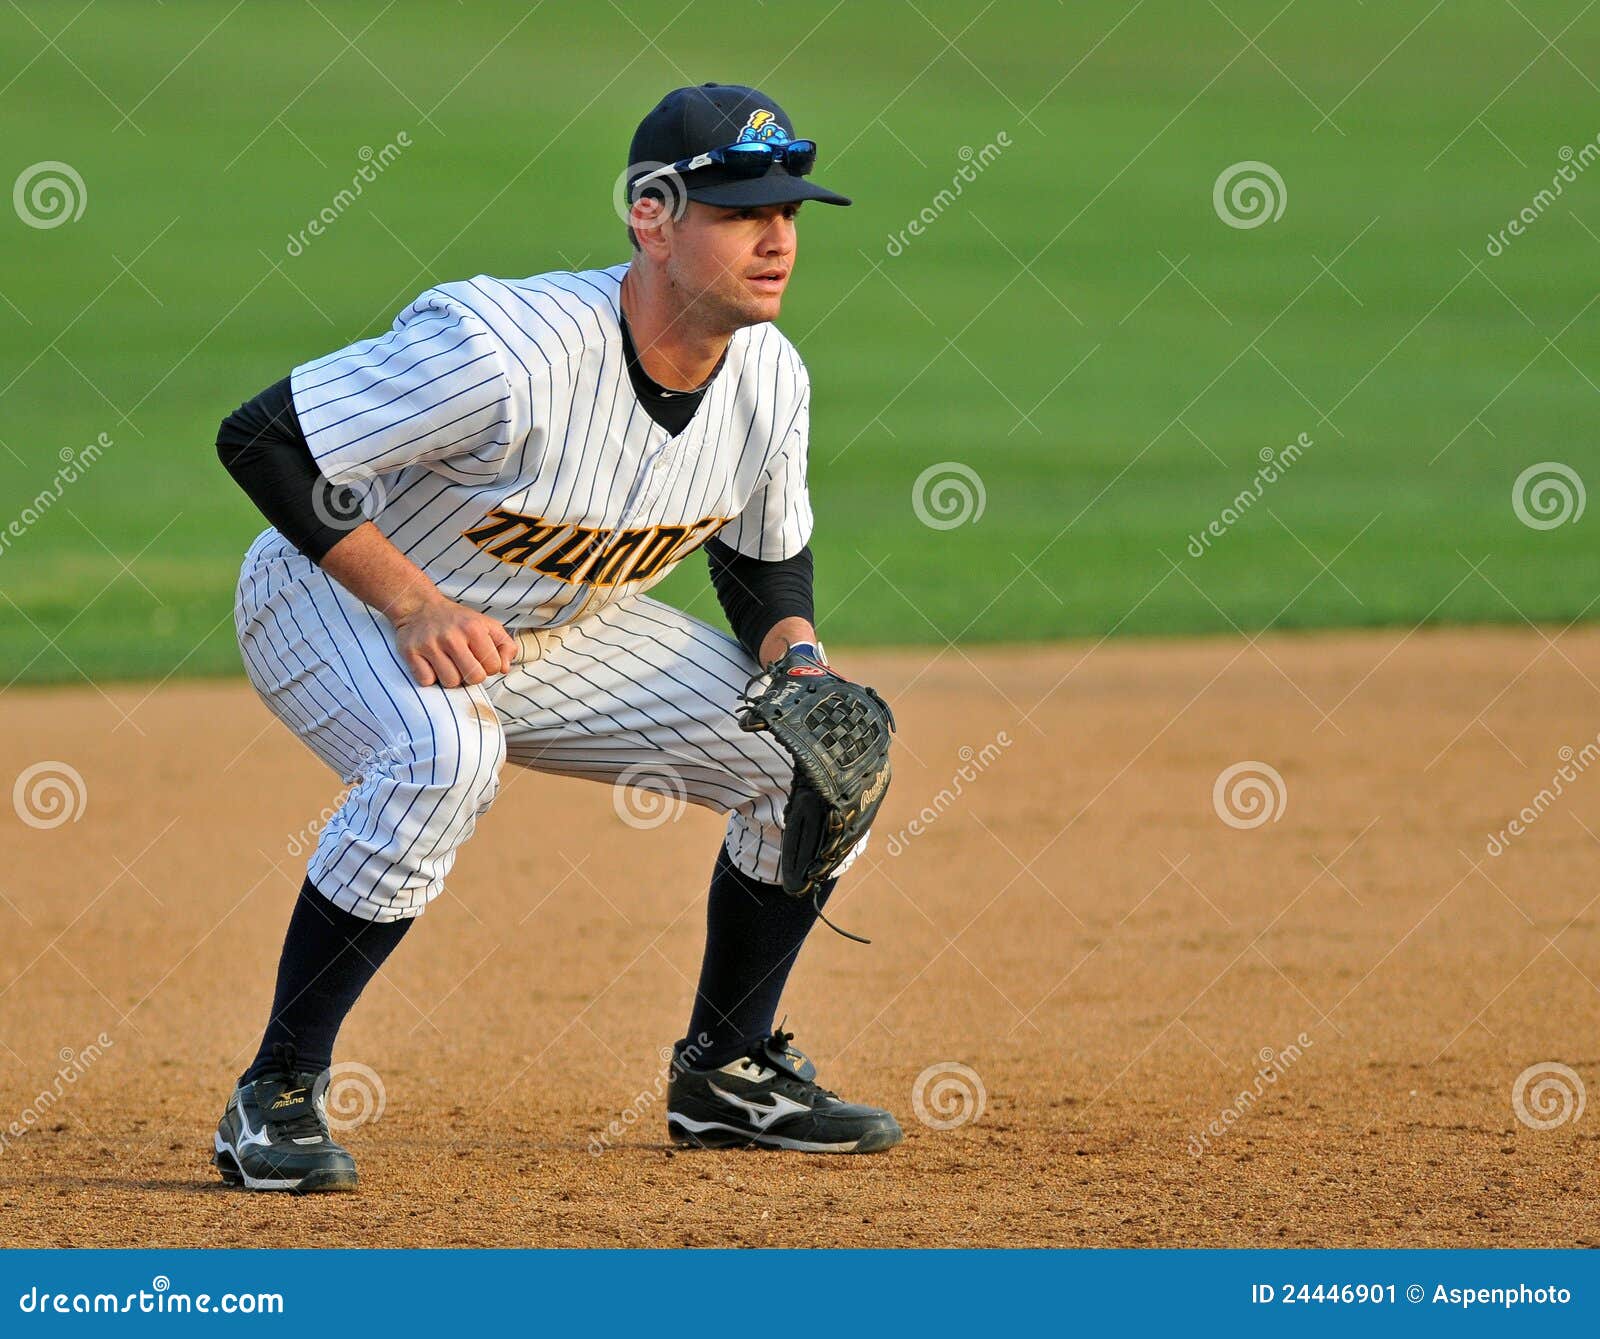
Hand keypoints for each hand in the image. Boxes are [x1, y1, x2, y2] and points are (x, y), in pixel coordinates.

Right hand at [389, 594, 517, 687]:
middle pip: (473, 678)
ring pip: (450, 682)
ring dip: (451, 678)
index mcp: (473, 628)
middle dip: (472, 676)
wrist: (419, 607)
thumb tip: (505, 669)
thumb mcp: (488, 626)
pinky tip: (431, 664)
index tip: (480, 658)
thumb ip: (506, 646)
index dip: (489, 667)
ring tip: (448, 663)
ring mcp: (429, 644)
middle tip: (465, 665)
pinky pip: (426, 681)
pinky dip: (430, 677)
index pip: (493, 667)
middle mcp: (451, 636)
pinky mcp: (410, 652)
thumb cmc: (458, 622)